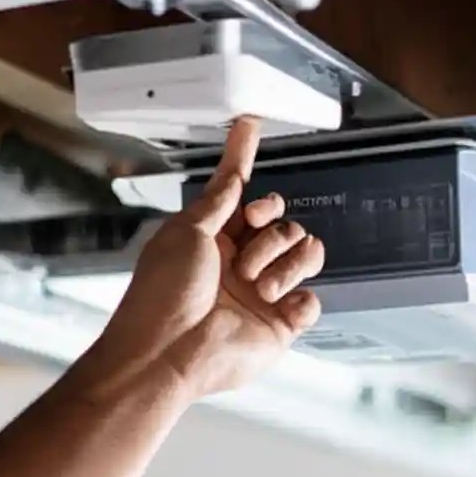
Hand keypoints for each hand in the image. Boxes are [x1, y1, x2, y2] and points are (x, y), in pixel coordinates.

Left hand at [83, 118, 324, 399]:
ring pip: (305, 255)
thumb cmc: (163, 293)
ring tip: (257, 285)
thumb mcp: (186, 232)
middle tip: (246, 259)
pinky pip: (312, 301)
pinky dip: (301, 299)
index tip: (249, 124)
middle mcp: (242, 263)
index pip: (240, 192)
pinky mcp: (279, 324)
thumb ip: (217, 199)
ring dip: (285, 264)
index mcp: (215, 238)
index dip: (244, 160)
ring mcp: (263, 293)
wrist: (169, 352)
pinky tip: (279, 302)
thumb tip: (231, 169)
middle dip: (271, 235)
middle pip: (284, 224)